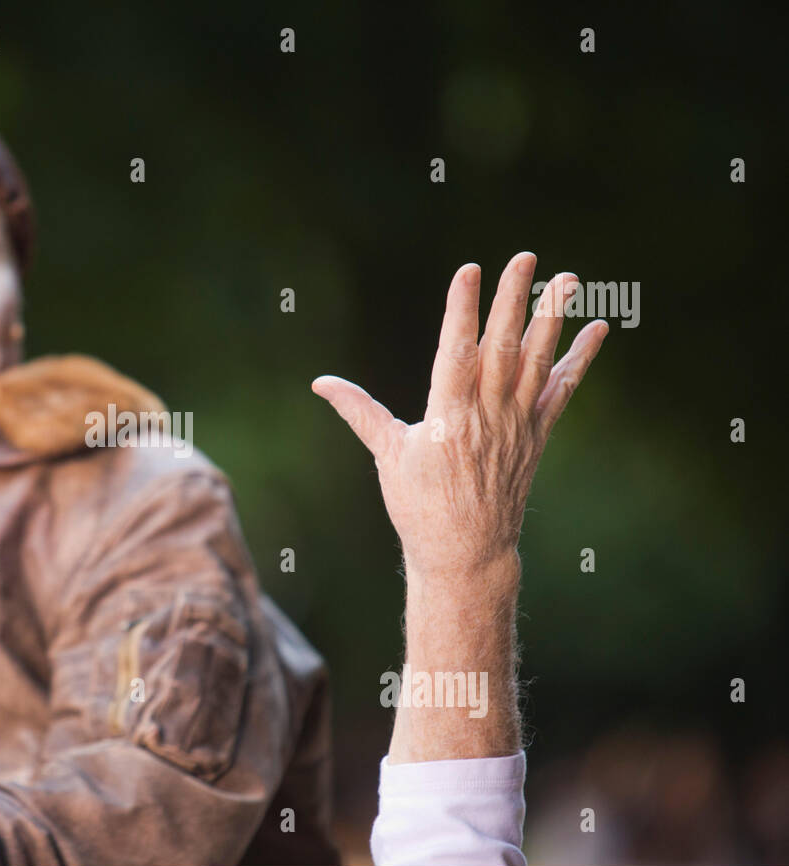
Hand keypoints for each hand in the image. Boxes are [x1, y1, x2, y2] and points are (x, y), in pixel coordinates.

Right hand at [313, 252, 607, 578]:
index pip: (456, 352)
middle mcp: (487, 417)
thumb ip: (359, 411)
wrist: (467, 553)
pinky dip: (580, 359)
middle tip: (524, 258)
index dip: (462, 310)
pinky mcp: (536, 436)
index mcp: (447, 418)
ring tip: (566, 279)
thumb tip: (320, 383)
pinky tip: (598, 328)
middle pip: (504, 348)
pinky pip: (563, 391)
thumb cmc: (419, 505)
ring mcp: (517, 425)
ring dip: (553, 319)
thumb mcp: (387, 456)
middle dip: (514, 301)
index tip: (468, 271)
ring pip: (538, 362)